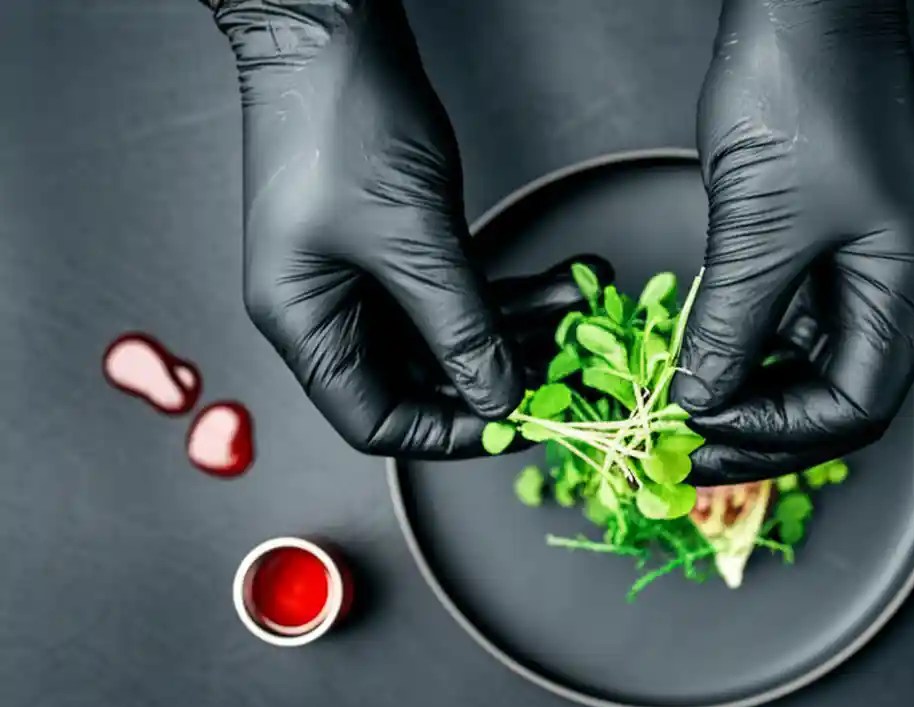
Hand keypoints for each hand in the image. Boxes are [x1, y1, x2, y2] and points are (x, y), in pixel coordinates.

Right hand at [212, 0, 603, 456]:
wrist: (330, 29)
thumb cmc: (341, 123)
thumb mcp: (412, 242)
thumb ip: (460, 327)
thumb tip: (498, 396)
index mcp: (304, 322)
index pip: (376, 419)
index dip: (447, 433)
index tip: (515, 422)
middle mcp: (328, 306)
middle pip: (420, 377)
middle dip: (496, 374)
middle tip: (565, 371)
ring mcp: (362, 271)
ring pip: (449, 330)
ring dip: (518, 325)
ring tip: (582, 314)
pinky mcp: (395, 238)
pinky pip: (457, 286)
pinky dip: (509, 288)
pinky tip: (565, 281)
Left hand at [674, 0, 913, 482]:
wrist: (804, 6)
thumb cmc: (807, 88)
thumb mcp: (760, 225)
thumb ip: (733, 321)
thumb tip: (705, 392)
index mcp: (909, 280)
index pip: (858, 403)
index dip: (783, 433)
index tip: (712, 432)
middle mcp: (897, 277)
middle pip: (841, 391)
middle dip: (768, 425)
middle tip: (698, 444)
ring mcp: (862, 255)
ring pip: (814, 356)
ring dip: (756, 387)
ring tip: (695, 407)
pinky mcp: (824, 232)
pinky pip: (794, 311)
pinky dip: (752, 341)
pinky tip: (710, 353)